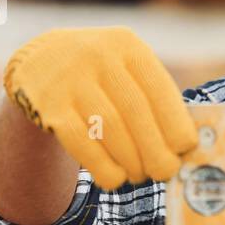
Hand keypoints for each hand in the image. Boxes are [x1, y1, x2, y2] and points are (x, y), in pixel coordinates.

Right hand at [3, 26, 197, 189]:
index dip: (175, 122)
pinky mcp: (47, 105)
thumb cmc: (101, 76)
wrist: (39, 62)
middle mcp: (97, 55)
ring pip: (108, 127)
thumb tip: (184, 148)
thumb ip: (152, 99)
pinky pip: (79, 141)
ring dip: (130, 160)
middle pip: (135, 110)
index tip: (185, 148)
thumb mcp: (125, 70)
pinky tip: (114, 178)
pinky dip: (102, 165)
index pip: (158, 88)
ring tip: (140, 176)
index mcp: (127, 46)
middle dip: (155, 148)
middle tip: (165, 171)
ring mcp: (68, 79)